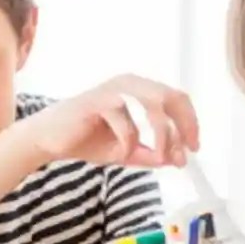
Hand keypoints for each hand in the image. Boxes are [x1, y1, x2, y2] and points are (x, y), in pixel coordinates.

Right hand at [16, 74, 199, 167]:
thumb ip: (150, 154)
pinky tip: (118, 154)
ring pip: (155, 107)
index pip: (177, 98)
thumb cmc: (86, 139)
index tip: (194, 148)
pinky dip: (129, 144)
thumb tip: (177, 160)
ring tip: (158, 158)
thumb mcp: (125, 151)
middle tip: (183, 154)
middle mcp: (130, 83)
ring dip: (162, 137)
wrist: (50, 140)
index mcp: (139, 89)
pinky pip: (127, 124)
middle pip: (172, 97)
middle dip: (182, 127)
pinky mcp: (99, 102)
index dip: (190, 122)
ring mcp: (115, 90)